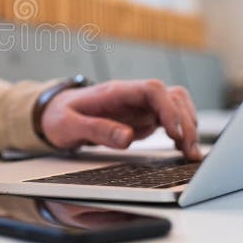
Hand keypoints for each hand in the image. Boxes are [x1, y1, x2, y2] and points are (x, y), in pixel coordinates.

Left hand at [40, 79, 201, 160]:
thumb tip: (126, 138)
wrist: (52, 112)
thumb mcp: (69, 125)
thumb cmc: (59, 116)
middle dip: (185, 122)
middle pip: (171, 97)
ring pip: (176, 105)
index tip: (176, 133)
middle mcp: (132, 96)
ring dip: (188, 126)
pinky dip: (181, 132)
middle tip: (189, 151)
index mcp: (115, 92)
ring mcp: (139, 107)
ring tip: (190, 153)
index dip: (169, 109)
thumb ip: (97, 130)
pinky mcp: (142, 118)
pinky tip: (184, 150)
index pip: (152, 90)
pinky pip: (169, 120)